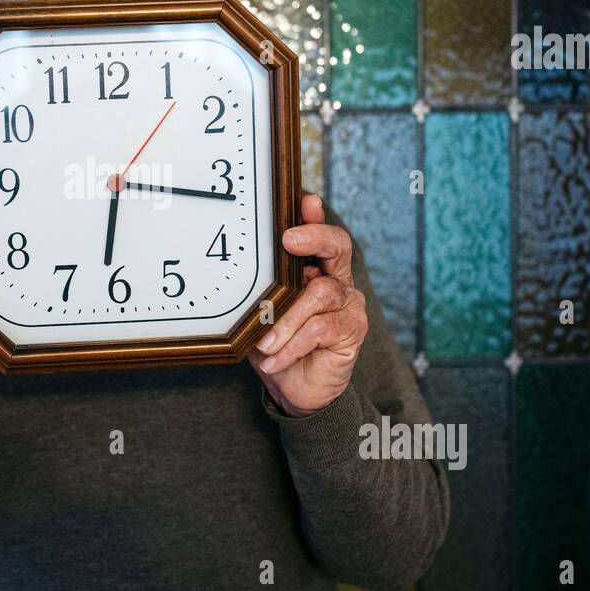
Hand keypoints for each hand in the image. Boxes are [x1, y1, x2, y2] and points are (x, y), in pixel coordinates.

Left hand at [247, 194, 368, 415]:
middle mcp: (336, 279)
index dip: (315, 217)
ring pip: (319, 294)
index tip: (307, 202)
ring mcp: (348, 304)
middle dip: (314, 237)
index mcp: (314, 268)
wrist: (293, 388)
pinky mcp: (352, 330)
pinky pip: (319, 330)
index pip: (319, 233)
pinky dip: (292, 345)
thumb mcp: (259, 314)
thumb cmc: (275, 343)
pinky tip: (273, 359)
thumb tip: (236, 274)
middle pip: (337, 245)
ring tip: (264, 342)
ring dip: (286, 319)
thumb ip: (257, 292)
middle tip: (289, 240)